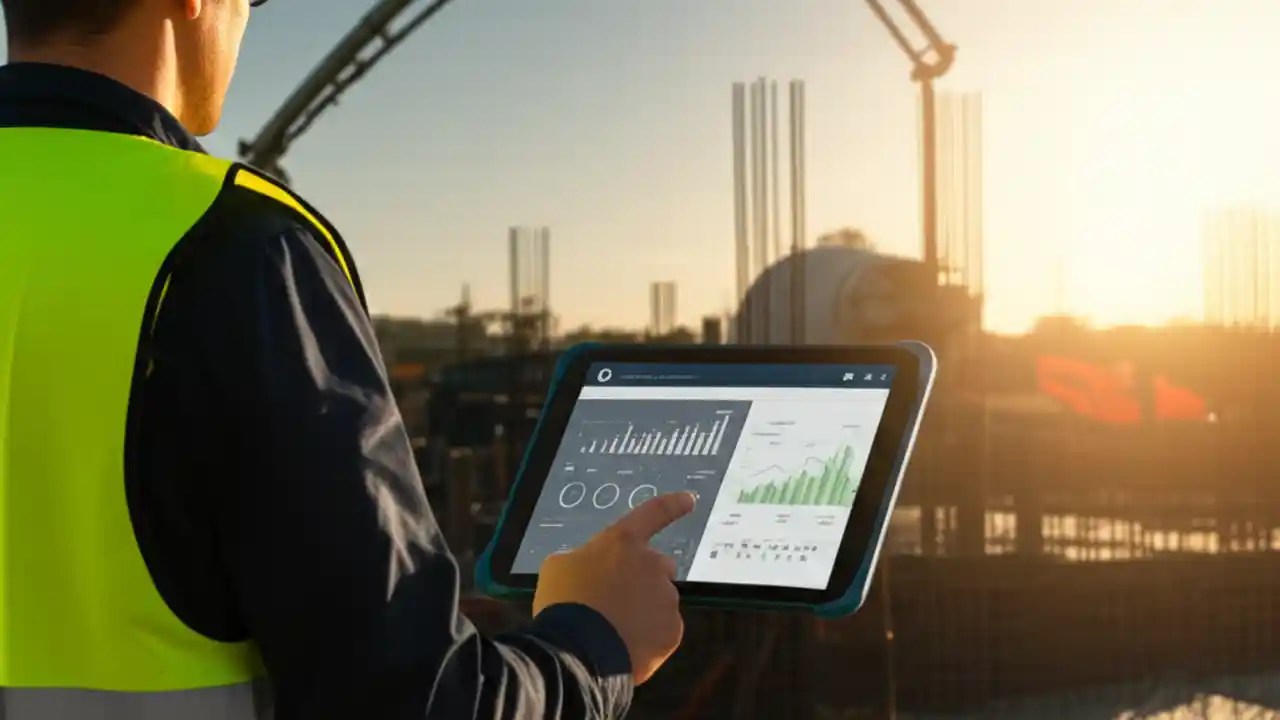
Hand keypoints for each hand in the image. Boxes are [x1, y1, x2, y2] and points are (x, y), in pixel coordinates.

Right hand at [532, 491, 695, 684]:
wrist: (576, 652)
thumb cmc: (563, 602)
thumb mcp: (559, 567)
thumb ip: (584, 559)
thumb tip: (590, 568)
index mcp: (623, 542)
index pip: (652, 513)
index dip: (672, 505)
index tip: (689, 499)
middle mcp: (653, 564)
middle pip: (660, 566)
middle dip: (645, 578)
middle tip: (619, 599)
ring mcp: (666, 598)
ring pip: (660, 601)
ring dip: (644, 610)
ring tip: (615, 629)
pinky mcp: (672, 631)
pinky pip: (663, 630)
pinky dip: (648, 636)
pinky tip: (625, 645)